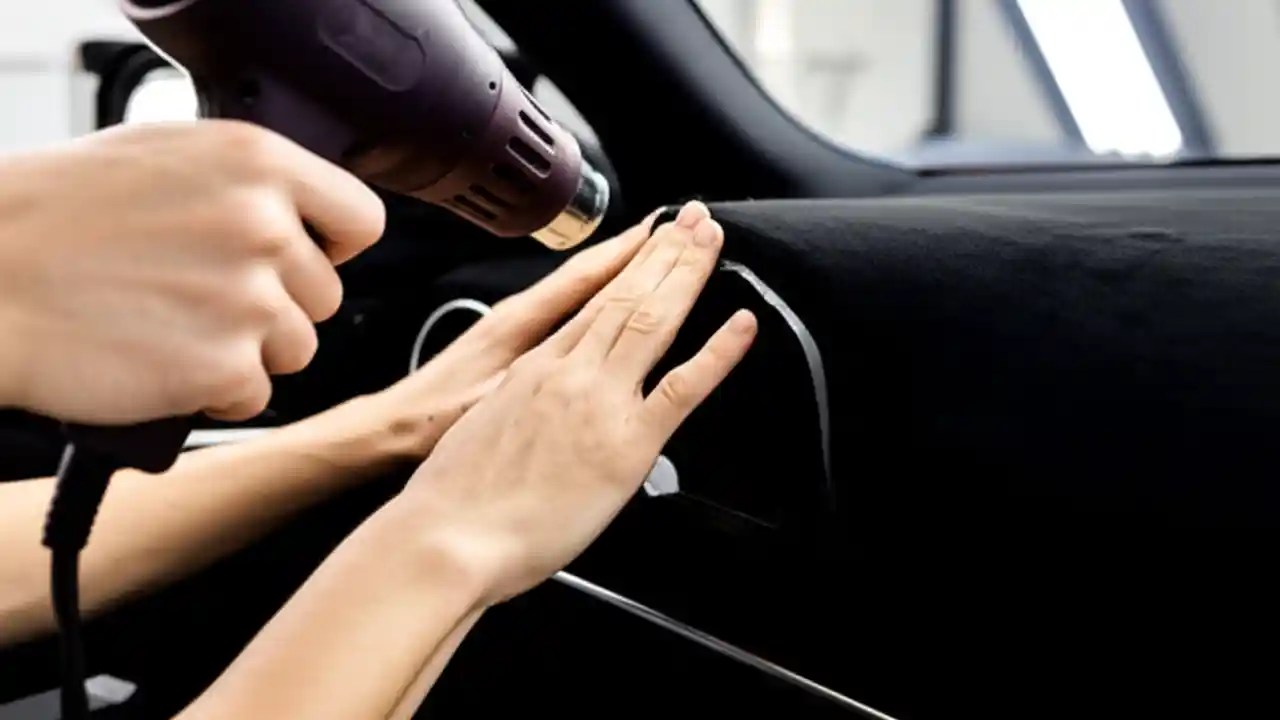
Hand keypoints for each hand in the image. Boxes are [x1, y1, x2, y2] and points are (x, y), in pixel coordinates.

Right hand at [0, 120, 384, 423]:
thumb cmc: (58, 216)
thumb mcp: (167, 157)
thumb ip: (249, 185)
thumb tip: (305, 221)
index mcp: (257, 162)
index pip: (361, 218)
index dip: (335, 246)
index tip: (308, 258)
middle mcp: (263, 225)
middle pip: (325, 295)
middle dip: (275, 305)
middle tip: (203, 297)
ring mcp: (248, 298)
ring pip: (297, 348)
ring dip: (247, 350)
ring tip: (175, 326)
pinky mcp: (225, 365)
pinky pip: (255, 393)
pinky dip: (214, 390)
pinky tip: (163, 360)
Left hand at [344, 210, 662, 462]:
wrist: (387, 434)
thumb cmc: (430, 424)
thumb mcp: (488, 406)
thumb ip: (533, 381)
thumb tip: (579, 369)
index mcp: (517, 324)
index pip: (588, 278)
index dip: (632, 254)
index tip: (670, 230)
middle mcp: (519, 315)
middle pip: (593, 272)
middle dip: (640, 248)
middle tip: (685, 225)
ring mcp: (515, 326)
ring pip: (582, 288)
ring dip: (624, 267)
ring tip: (662, 249)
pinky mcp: (511, 344)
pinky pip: (568, 310)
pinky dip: (600, 296)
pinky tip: (618, 301)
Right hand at [399, 202, 757, 604]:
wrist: (445, 535)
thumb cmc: (453, 499)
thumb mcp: (480, 429)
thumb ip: (520, 407)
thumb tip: (540, 409)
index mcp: (533, 365)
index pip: (591, 299)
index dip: (627, 263)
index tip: (651, 236)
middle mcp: (568, 370)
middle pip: (626, 295)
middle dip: (665, 251)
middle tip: (695, 219)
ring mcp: (599, 401)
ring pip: (651, 319)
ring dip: (687, 273)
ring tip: (710, 239)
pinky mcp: (627, 443)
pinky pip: (683, 387)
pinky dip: (717, 352)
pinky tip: (741, 323)